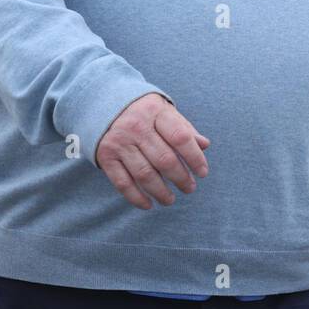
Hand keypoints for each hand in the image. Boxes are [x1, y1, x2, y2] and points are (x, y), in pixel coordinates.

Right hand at [96, 93, 209, 209]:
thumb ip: (184, 129)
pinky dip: (136, 197)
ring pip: (145, 174)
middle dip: (180, 178)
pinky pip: (123, 183)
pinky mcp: (105, 156)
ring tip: (170, 200)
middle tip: (189, 188)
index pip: (180, 138)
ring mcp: (119, 142)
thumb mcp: (165, 112)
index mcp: (156, 112)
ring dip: (160, 192)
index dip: (195, 158)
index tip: (203, 173)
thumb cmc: (144, 112)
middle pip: (164, 159)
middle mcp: (136, 126)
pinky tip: (148, 204)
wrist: (103, 103)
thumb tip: (205, 145)